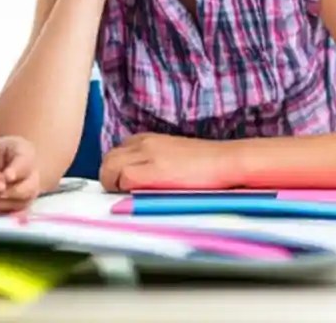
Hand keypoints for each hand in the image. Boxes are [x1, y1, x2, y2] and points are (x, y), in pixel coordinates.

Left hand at [0, 136, 41, 211]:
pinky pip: (22, 207)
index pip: (25, 159)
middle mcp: (30, 165)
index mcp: (20, 149)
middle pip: (32, 181)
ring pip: (29, 196)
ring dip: (8, 200)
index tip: (7, 177)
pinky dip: (7, 207)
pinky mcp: (26, 198)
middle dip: (14, 190)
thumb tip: (1, 186)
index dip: (17, 169)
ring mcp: (30, 183)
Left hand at [99, 134, 238, 191]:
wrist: (226, 161)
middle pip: (108, 158)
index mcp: (149, 139)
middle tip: (121, 193)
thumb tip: (134, 180)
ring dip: (113, 184)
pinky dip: (124, 189)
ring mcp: (147, 155)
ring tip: (128, 197)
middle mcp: (144, 143)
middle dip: (110, 177)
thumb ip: (152, 162)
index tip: (122, 183)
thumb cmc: (206, 164)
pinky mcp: (153, 170)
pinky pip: (123, 178)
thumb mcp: (173, 156)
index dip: (116, 170)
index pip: (117, 152)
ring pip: (110, 167)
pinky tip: (137, 197)